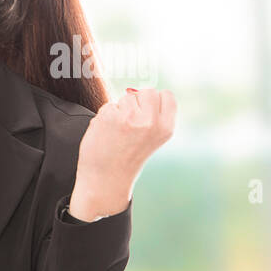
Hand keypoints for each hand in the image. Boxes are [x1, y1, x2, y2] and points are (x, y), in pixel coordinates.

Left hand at [70, 87, 176, 219]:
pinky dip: (104, 117)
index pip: (166, 95)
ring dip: (119, 109)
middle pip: (146, 91)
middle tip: (129, 124)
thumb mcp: (151, 138)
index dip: (153, 102)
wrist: (105, 180)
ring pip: (125, 97)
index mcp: (165, 127)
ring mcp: (129, 118)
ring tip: (117, 131)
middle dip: (136, 102)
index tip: (145, 115)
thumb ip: (152, 115)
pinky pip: (108, 105)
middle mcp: (150, 122)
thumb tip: (134, 91)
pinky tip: (105, 133)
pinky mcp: (109, 117)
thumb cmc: (127, 159)